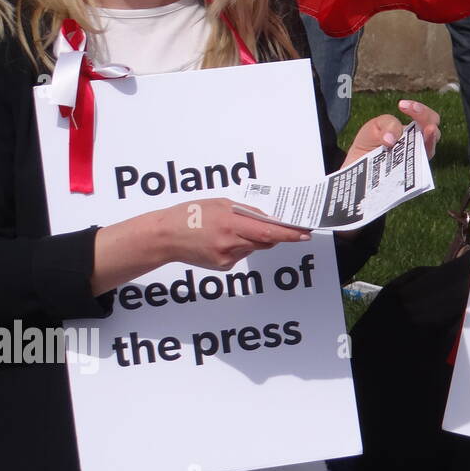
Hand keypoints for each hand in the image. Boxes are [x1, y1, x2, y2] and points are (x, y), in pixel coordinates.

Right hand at [160, 197, 311, 270]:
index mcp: (230, 223)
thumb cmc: (190, 214)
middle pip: (265, 241)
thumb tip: (268, 218)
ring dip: (253, 238)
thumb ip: (245, 211)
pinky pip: (241, 254)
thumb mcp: (219, 203)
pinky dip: (240, 246)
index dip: (289, 233)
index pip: (268, 231)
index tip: (305, 233)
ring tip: (230, 228)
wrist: (164, 238)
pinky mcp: (223, 266)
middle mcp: (230, 243)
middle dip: (274, 234)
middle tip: (278, 226)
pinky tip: (221, 239)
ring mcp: (226, 257)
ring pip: (254, 247)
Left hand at [344, 99, 440, 167]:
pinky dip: (415, 162)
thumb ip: (385, 124)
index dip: (419, 110)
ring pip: (429, 150)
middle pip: (434, 130)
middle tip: (416, 113)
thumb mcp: (372, 128)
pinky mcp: (407, 178)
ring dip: (429, 138)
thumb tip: (392, 138)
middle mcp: (417, 146)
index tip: (402, 105)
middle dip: (428, 119)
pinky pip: (416, 172)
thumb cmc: (368, 146)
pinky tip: (410, 157)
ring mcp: (414, 162)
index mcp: (411, 131)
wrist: (355, 168)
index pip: (425, 117)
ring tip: (427, 130)